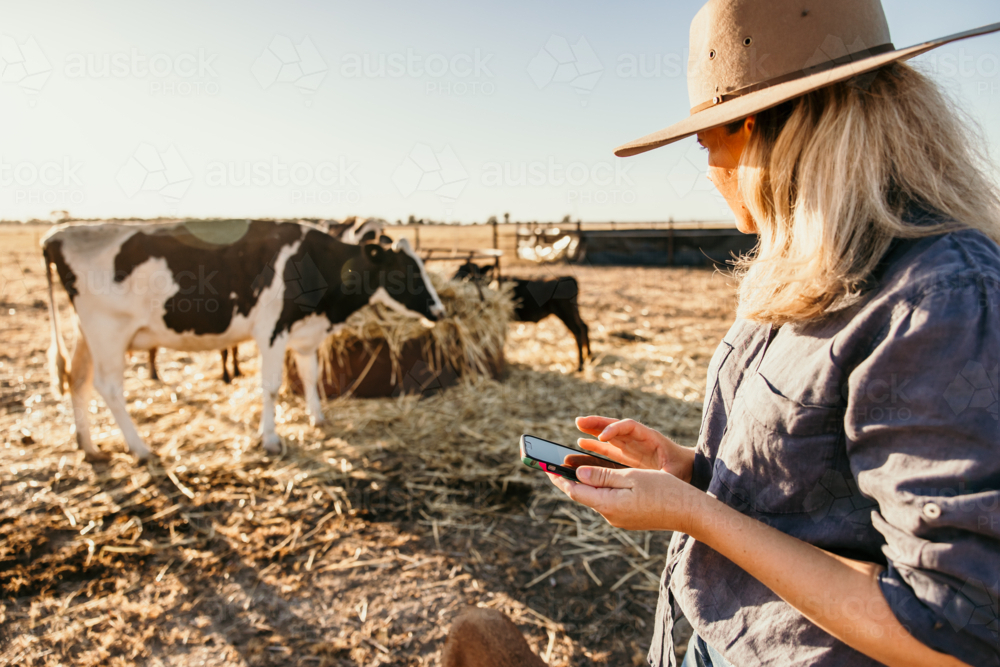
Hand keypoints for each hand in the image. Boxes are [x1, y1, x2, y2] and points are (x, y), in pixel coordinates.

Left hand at [547, 466, 700, 532]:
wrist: (690, 513)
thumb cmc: (664, 491)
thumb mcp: (631, 478)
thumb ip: (603, 476)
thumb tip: (578, 473)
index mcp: (608, 505)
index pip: (575, 491)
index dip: (559, 478)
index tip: (545, 467)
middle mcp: (610, 516)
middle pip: (583, 495)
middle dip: (569, 479)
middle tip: (555, 465)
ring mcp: (620, 519)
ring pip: (596, 498)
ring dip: (586, 483)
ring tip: (575, 467)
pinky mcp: (629, 519)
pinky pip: (608, 501)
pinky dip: (600, 488)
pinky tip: (601, 478)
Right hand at [576, 416, 695, 482]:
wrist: (688, 469)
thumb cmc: (682, 470)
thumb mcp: (673, 473)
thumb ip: (661, 474)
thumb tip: (650, 479)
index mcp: (650, 438)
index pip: (629, 427)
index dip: (615, 430)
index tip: (602, 437)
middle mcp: (638, 439)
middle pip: (615, 426)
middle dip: (598, 423)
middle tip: (579, 421)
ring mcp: (632, 446)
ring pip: (609, 435)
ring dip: (593, 430)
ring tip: (578, 426)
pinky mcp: (627, 455)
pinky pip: (609, 448)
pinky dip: (596, 445)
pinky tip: (581, 443)